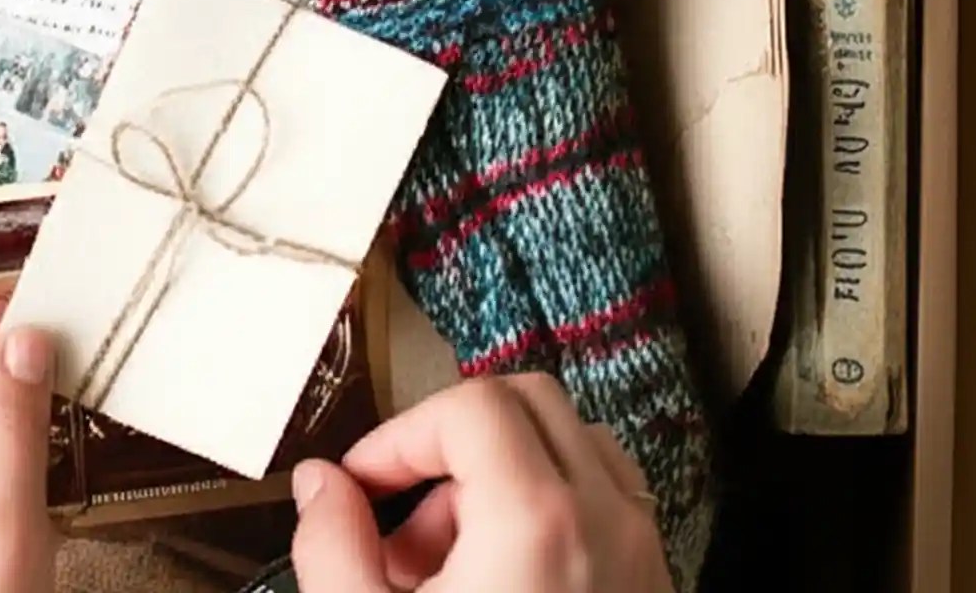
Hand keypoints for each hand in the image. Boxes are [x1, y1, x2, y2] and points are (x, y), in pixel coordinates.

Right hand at [290, 373, 672, 592]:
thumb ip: (330, 547)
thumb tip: (319, 486)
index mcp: (537, 524)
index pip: (469, 407)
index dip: (398, 435)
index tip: (361, 483)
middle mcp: (607, 521)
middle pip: (528, 400)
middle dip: (449, 441)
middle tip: (401, 512)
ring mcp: (643, 551)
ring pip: (573, 443)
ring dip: (498, 473)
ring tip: (446, 558)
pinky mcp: (655, 583)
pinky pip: (606, 498)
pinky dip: (546, 507)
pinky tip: (497, 578)